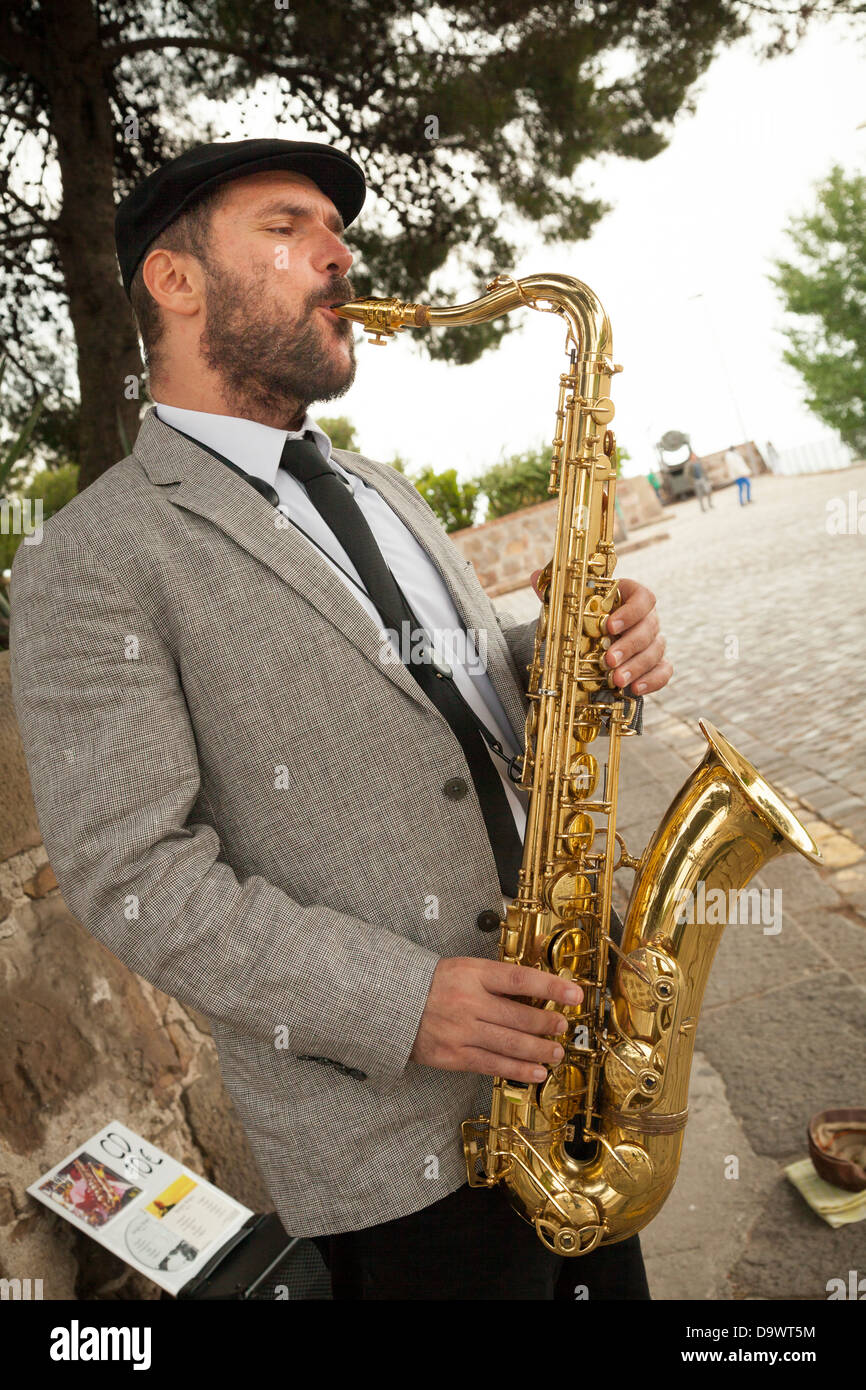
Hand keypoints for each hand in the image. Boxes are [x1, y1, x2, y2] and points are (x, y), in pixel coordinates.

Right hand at [410, 956, 582, 1082]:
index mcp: (472, 973)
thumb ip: (496, 978)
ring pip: (511, 1044)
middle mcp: (469, 1001)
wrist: (391, 1003)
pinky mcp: (453, 1055)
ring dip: (540, 1050)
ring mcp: (461, 1030)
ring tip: (556, 1052)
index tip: (575, 994)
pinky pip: (493, 1065)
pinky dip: (518, 1071)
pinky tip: (536, 1073)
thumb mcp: (463, 968)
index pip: (521, 978)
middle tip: (562, 1026)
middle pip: (520, 1015)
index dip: (552, 986)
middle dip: (548, 1023)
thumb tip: (535, 987)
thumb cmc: (432, 984)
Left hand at [528, 571, 671, 696]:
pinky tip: (635, 689)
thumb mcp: (570, 606)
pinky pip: (663, 671)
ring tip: (616, 680)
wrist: (592, 643)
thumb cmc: (585, 620)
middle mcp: (647, 618)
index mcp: (630, 596)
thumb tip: (533, 577)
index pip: (644, 597)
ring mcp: (653, 641)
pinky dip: (652, 681)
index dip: (630, 612)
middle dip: (629, 646)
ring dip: (636, 667)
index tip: (609, 626)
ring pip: (655, 651)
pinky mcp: (656, 663)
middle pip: (650, 628)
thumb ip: (556, 593)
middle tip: (609, 661)